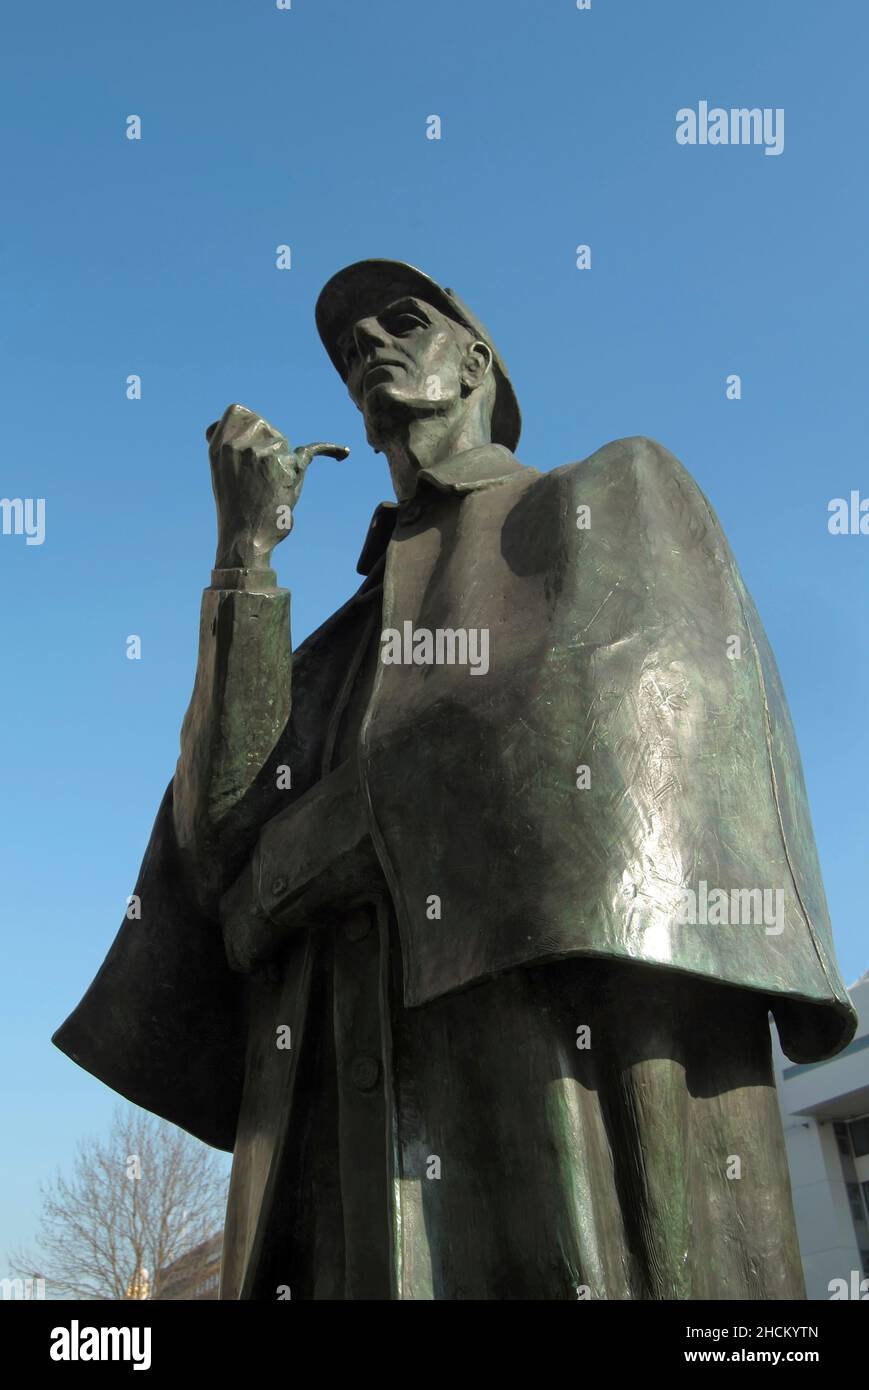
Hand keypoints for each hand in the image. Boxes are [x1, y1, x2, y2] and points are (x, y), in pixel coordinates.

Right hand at [206, 403, 348, 570]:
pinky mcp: (290, 467)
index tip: (247, 444)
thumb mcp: (220, 469)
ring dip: (281, 461)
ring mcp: (267, 453)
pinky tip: (342, 452)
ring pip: (284, 443)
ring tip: (270, 487)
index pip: (238, 411)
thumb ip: (229, 443)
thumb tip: (250, 426)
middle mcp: (243, 444)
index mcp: (220, 444)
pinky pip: (314, 450)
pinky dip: (331, 450)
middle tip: (258, 475)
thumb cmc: (235, 505)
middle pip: (265, 427)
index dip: (245, 426)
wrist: (245, 537)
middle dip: (265, 445)